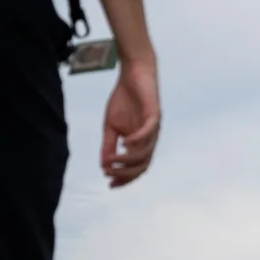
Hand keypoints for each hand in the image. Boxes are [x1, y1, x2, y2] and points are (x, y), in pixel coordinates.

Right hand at [101, 59, 160, 186]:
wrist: (133, 75)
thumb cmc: (124, 100)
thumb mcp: (111, 126)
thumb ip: (109, 145)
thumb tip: (104, 165)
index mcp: (140, 143)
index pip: (137, 167)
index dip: (125, 178)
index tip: (110, 185)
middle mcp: (150, 139)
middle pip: (143, 165)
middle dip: (126, 173)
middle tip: (109, 174)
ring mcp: (154, 128)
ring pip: (146, 151)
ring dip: (128, 159)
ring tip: (112, 161)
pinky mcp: (155, 114)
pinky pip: (149, 131)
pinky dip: (138, 140)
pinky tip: (125, 143)